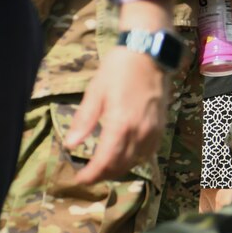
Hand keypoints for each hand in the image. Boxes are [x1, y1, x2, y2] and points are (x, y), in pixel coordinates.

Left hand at [65, 48, 169, 184]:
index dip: (92, 174)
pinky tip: (127, 156)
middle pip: (121, 165)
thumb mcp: (95, 91)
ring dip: (120, 168)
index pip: (105, 161)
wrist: (149, 52)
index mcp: (121, 124)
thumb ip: (84, 120)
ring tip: (105, 168)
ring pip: (137, 161)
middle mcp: (140, 131)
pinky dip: (136, 159)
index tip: (79, 179)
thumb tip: (70, 145)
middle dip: (104, 174)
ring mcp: (153, 129)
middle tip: (89, 175)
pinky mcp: (161, 125)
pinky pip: (150, 151)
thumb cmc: (118, 69)